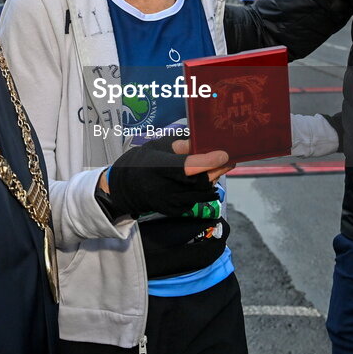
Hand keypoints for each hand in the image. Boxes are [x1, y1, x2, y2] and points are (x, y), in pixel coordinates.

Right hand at [103, 136, 230, 216]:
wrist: (123, 189)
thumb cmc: (141, 162)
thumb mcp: (156, 147)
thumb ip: (178, 146)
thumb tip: (199, 142)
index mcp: (157, 167)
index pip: (186, 167)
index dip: (207, 162)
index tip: (224, 155)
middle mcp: (163, 187)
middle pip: (198, 182)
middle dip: (217, 171)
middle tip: (229, 160)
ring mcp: (168, 202)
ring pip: (200, 194)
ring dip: (213, 181)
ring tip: (219, 169)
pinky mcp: (172, 211)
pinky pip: (195, 202)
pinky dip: (203, 192)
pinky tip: (204, 182)